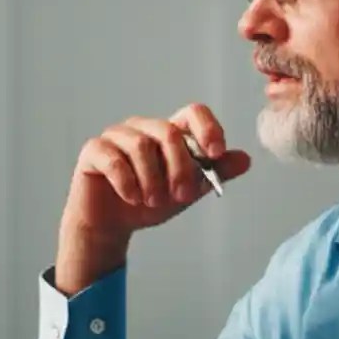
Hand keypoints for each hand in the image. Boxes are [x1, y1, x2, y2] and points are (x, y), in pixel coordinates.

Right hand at [55, 103, 251, 293]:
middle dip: (180, 167)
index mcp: (169, 132)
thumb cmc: (148, 203)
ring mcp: (116, 137)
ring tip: (152, 201)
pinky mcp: (94, 151)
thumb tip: (245, 159)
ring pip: (141, 145)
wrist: (112, 225)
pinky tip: (132, 199)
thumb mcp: (188, 191)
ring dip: (152, 179)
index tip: (216, 153)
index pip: (193, 112)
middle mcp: (143, 128)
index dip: (208, 128)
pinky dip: (127, 182)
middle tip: (180, 197)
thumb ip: (213, 174)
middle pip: (169, 132)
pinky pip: (113, 159)